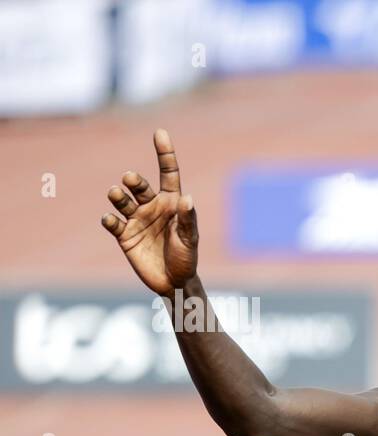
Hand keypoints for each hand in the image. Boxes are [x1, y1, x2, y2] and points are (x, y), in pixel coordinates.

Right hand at [100, 129, 197, 295]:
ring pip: (122, 200)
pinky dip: (109, 219)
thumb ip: (187, 220)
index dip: (164, 153)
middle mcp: (152, 207)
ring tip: (116, 194)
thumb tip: (187, 198)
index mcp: (171, 203)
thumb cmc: (186, 258)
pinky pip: (112, 222)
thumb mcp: (190, 239)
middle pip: (139, 186)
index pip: (168, 173)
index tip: (159, 133)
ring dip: (117, 195)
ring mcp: (136, 219)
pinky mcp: (124, 235)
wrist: (173, 282)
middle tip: (130, 179)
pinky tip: (110, 220)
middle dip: (133, 180)